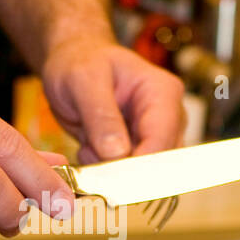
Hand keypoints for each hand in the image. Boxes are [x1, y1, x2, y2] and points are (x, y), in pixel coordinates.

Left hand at [40, 38, 184, 164]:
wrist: (72, 64)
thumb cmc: (79, 62)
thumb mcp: (83, 80)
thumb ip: (100, 115)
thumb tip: (118, 153)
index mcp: (163, 93)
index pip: (162, 139)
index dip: (139, 165)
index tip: (109, 177)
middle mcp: (167, 116)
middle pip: (160, 161)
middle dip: (122, 168)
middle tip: (90, 154)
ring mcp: (155, 135)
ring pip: (143, 172)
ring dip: (111, 170)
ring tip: (87, 145)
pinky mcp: (139, 149)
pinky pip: (127, 173)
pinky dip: (105, 169)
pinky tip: (89, 148)